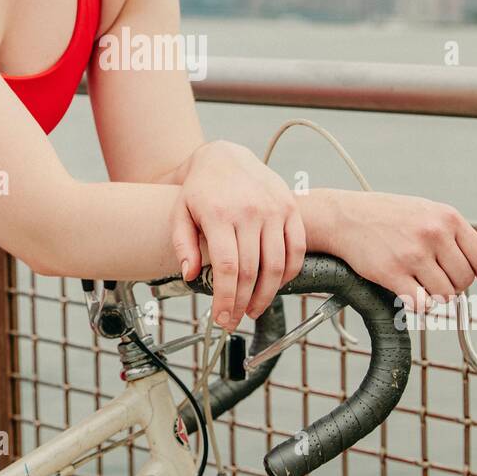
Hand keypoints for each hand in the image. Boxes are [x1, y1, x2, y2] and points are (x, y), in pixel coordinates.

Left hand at [170, 140, 306, 329]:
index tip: (221, 318)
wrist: (225, 156)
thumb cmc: (200, 190)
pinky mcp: (290, 208)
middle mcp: (250, 211)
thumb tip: (190, 275)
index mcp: (220, 214)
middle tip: (234, 319)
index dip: (225, 298)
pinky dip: (289, 273)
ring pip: (276, 265)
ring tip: (254, 309)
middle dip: (243, 303)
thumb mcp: (180, 213)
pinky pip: (296, 249)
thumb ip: (182, 244)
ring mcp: (274, 209)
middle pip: (252, 271)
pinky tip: (275, 285)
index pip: (227, 267)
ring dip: (267, 295)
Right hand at [300, 188, 476, 313]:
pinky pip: (422, 304)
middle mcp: (434, 234)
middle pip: (463, 280)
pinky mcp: (393, 273)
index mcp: (446, 217)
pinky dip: (419, 305)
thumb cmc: (385, 215)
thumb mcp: (424, 211)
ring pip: (444, 295)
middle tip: (435, 280)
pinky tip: (408, 292)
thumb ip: (449, 234)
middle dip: (453, 286)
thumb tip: (472, 270)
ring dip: (434, 296)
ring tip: (418, 283)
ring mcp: (413, 254)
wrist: (344, 216)